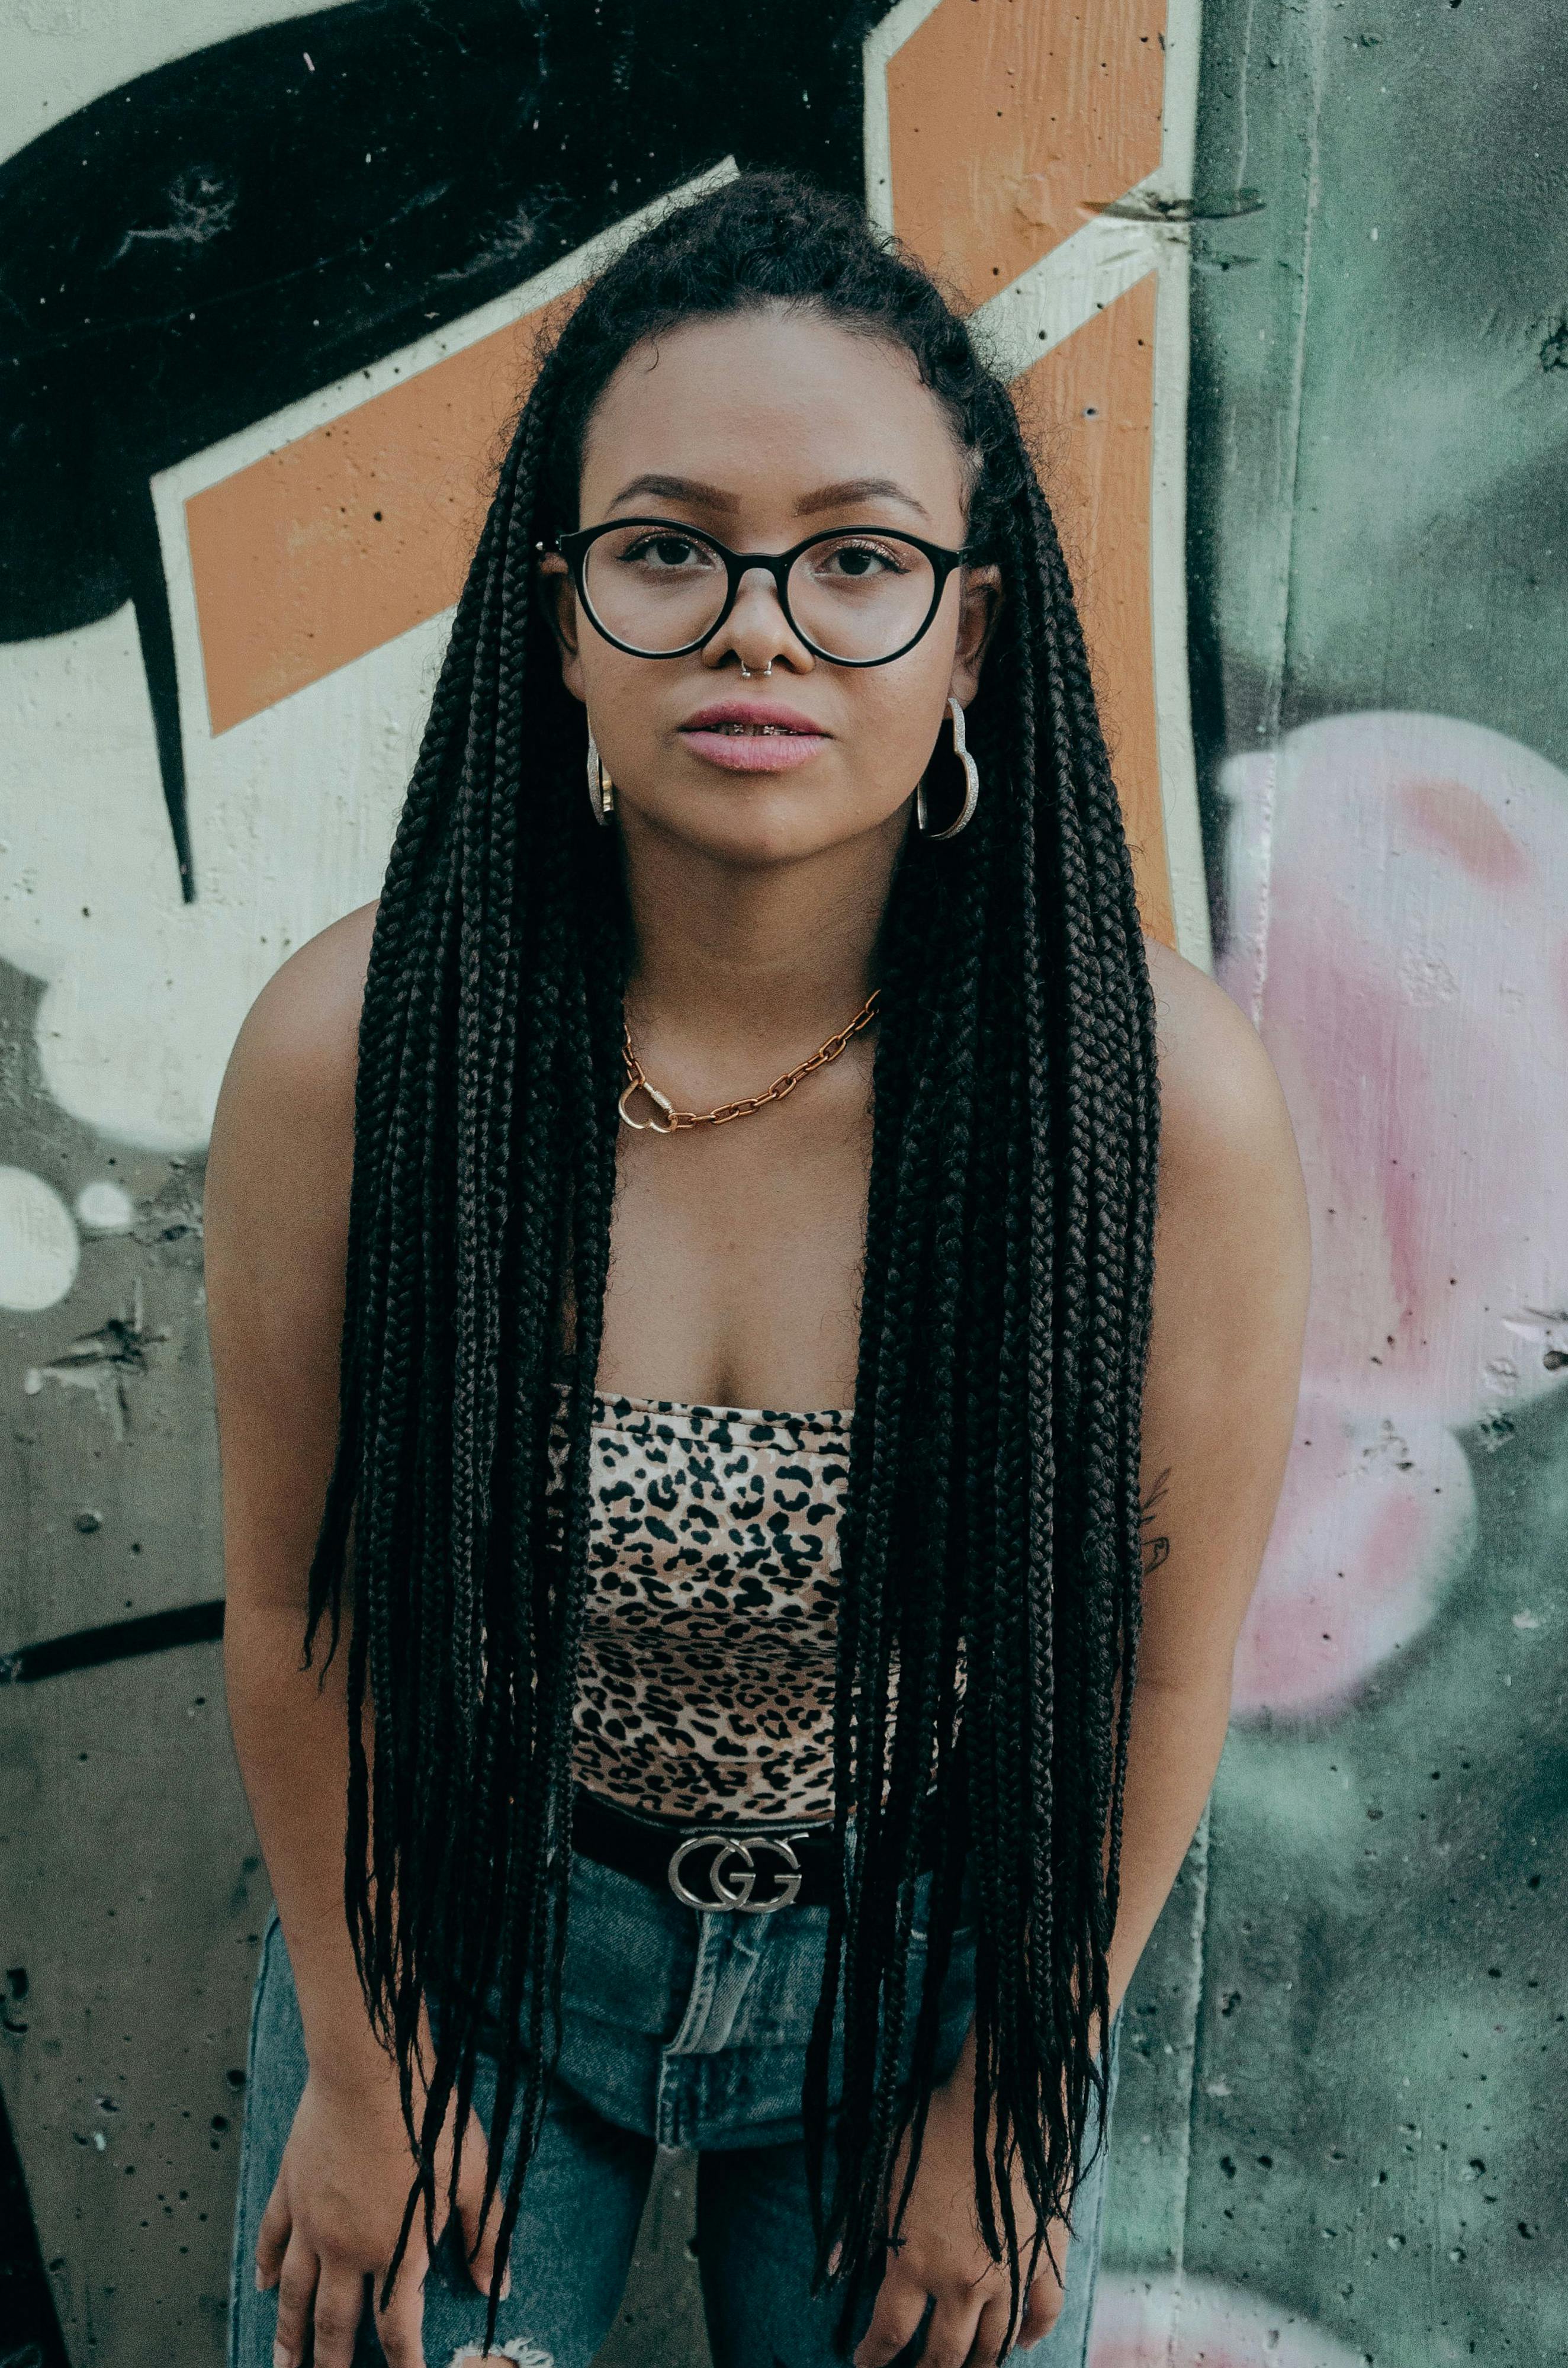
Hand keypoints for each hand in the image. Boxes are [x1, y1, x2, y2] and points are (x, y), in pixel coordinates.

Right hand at [257, 2066, 505, 2367]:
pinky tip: (262, 2287)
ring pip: (294, 2294)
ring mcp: (312, 2221)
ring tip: (283, 2365)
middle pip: (335, 2323)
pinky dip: (265, 2266)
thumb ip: (484, 2236)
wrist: (371, 2072)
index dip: (402, 2362)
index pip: (397, 2327)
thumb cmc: (430, 2119)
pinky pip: (272, 2238)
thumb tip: (494, 2286)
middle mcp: (348, 2249)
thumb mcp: (475, 2177)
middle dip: (332, 2364)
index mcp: (397, 2251)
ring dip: (288, 2334)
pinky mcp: (291, 2188)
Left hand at [853, 2057, 1067, 2367]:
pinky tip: (1020, 2344)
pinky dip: (1032, 2335)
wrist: (1002, 2100)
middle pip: (943, 2355)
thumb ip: (855, 2226)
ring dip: (977, 2364)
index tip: (865, 2365)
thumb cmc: (936, 2126)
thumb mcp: (882, 2170)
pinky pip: (1043, 2314)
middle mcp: (961, 2281)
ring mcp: (1008, 2276)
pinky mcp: (1047, 2259)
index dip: (874, 2356)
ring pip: (992, 2345)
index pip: (889, 2331)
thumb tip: (828, 2269)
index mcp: (915, 2261)